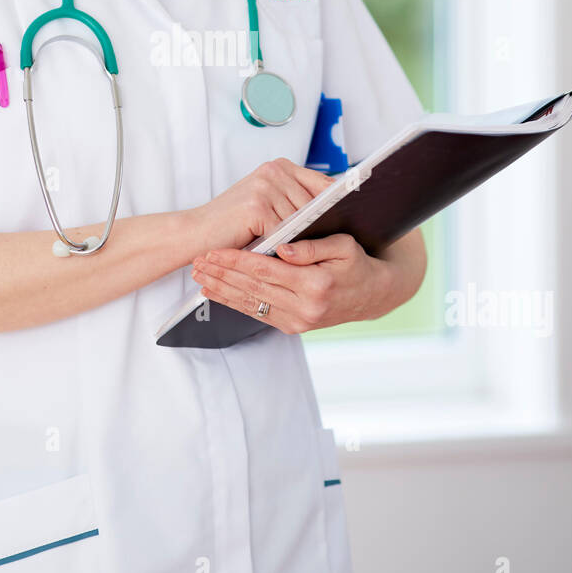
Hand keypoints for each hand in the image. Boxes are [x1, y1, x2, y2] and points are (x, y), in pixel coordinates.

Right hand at [188, 158, 334, 253]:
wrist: (196, 233)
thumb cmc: (232, 224)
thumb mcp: (267, 205)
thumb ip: (294, 202)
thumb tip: (334, 214)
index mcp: (279, 167)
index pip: (322, 183)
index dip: (337, 204)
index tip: (355, 219)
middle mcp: (274, 171)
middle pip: (315, 202)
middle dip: (322, 225)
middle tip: (335, 243)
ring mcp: (266, 186)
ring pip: (302, 218)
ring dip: (305, 238)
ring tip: (310, 253)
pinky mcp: (258, 206)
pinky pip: (285, 230)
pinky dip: (288, 245)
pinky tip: (289, 256)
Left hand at [190, 228, 425, 335]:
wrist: (374, 294)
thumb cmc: (357, 262)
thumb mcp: (343, 245)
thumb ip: (312, 245)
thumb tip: (283, 248)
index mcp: (316, 284)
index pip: (266, 270)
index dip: (236, 260)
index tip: (214, 252)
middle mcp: (306, 307)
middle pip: (253, 289)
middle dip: (222, 275)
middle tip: (198, 263)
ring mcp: (299, 321)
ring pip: (252, 304)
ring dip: (223, 292)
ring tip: (200, 279)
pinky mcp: (295, 327)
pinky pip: (259, 314)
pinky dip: (236, 303)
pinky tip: (219, 294)